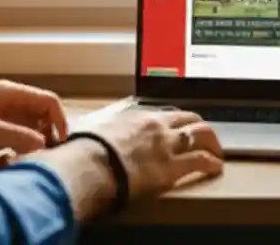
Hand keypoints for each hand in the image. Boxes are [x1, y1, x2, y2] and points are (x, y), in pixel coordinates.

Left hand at [0, 80, 67, 154]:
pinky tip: (20, 161)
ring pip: (32, 127)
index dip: (59, 119)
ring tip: (36, 160)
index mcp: (9, 93)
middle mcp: (9, 102)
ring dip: (38, 141)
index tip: (60, 143)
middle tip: (49, 156)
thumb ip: (12, 135)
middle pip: (43, 114)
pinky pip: (17, 137)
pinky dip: (24, 147)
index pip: (48, 101)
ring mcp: (0, 116)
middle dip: (50, 132)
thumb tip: (43, 143)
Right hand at [21, 108, 223, 220]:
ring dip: (213, 142)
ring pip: (202, 135)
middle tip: (205, 134)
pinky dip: (212, 162)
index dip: (173, 119)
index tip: (177, 124)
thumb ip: (87, 137)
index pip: (161, 112)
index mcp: (133, 116)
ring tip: (217, 151)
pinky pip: (202, 160)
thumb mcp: (85, 136)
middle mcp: (154, 125)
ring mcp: (166, 144)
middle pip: (188, 117)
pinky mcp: (173, 166)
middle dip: (199, 125)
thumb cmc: (80, 154)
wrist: (87, 167)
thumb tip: (62, 144)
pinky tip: (216, 166)